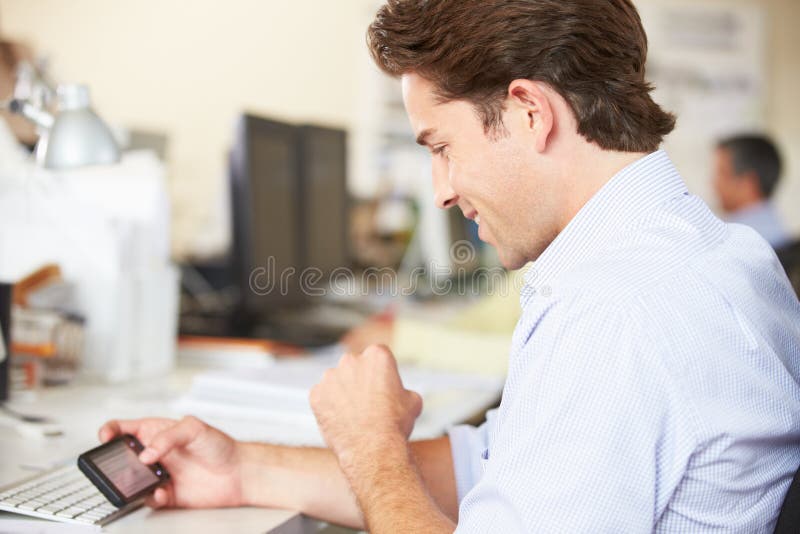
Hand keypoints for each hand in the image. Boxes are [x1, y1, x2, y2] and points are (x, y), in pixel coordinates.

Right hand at [98, 416, 242, 508]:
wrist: (238, 472)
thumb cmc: (220, 445)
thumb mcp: (194, 428)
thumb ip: (168, 437)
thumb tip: (146, 453)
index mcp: (156, 432)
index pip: (124, 429)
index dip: (110, 431)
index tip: (106, 438)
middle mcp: (154, 454)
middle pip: (121, 457)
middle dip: (114, 463)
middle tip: (116, 467)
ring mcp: (158, 474)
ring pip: (131, 481)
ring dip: (130, 483)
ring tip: (139, 481)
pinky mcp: (166, 494)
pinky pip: (148, 498)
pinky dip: (151, 496)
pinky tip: (162, 492)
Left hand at [309, 344, 422, 464]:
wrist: (372, 448)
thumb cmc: (394, 424)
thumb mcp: (413, 401)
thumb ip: (403, 389)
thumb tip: (401, 394)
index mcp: (377, 355)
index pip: (378, 356)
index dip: (382, 373)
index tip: (383, 387)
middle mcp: (351, 360)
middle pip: (355, 366)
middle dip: (359, 380)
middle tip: (368, 402)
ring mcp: (330, 377)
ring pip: (337, 381)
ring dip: (343, 393)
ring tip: (354, 415)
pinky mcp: (316, 394)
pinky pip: (322, 397)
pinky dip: (329, 406)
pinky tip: (341, 421)